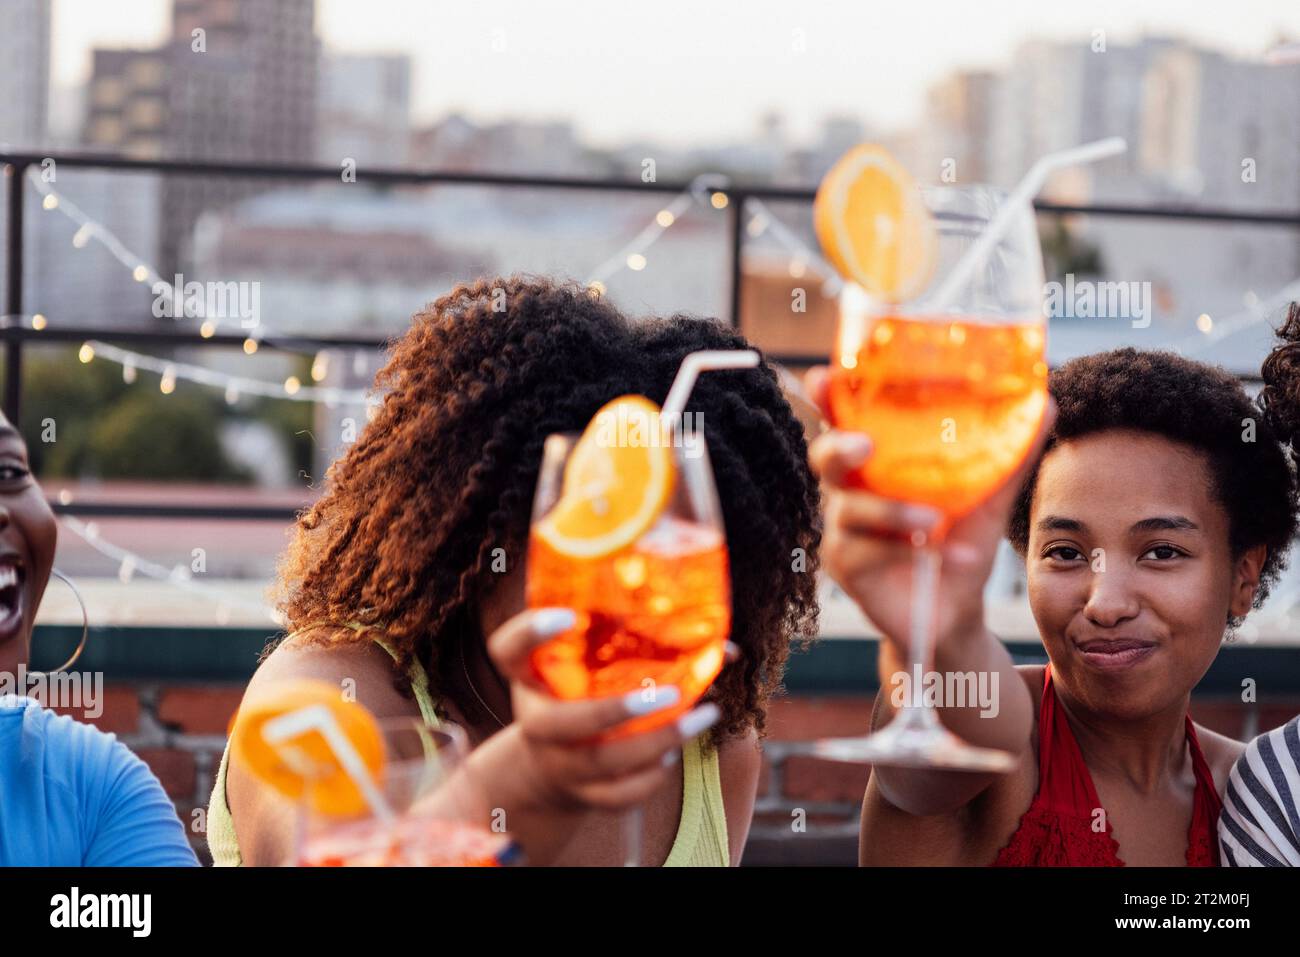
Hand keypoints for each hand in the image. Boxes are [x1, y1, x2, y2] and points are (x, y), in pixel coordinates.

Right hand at [483, 607, 723, 811]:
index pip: (506, 649)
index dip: (530, 632)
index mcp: (528, 676)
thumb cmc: (581, 694)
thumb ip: (633, 640)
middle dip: (611, 711)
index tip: (568, 615)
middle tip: (666, 693)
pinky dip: (650, 776)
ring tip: (701, 718)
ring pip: (598, 763)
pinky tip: (673, 752)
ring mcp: (555, 761)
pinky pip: (616, 794)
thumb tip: (725, 644)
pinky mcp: (580, 794)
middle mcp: (533, 720)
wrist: (552, 762)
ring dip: (656, 742)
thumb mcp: (586, 663)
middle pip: (554, 723)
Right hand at [805, 365, 1055, 654]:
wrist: (956, 609)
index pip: (844, 419)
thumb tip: (1046, 403)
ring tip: (935, 521)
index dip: (827, 397)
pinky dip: (906, 552)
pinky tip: (948, 556)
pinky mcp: (845, 566)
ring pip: (849, 509)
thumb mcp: (990, 497)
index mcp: (878, 460)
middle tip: (866, 445)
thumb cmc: (961, 542)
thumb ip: (1010, 454)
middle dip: (839, 446)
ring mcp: (843, 528)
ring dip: (892, 511)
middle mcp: (851, 488)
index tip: (822, 377)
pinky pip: (864, 551)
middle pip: (825, 457)